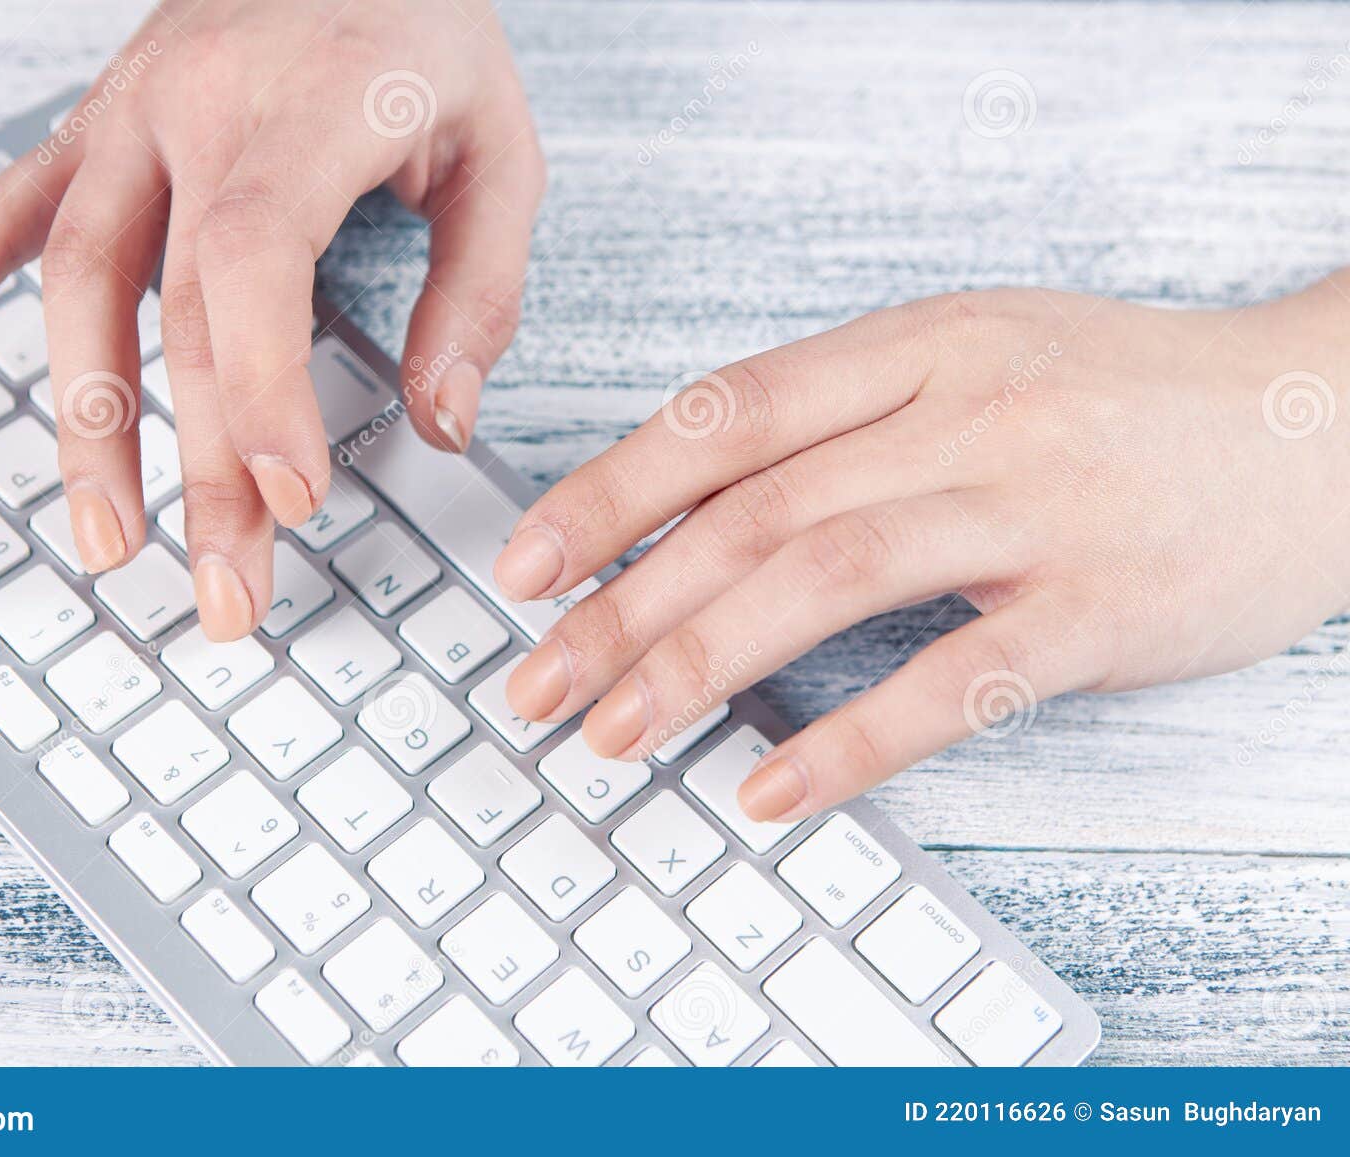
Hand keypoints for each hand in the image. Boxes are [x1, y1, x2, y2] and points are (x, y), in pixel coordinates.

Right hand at [0, 0, 541, 639]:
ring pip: (73, 280)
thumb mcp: (499, 146)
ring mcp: (125, 116)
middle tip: (224, 592)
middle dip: (196, 464)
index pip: (254, 261)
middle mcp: (195, 107)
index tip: (288, 501)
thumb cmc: (424, 31)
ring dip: (81, 422)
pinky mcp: (92, 129)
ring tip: (100, 542)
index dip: (262, 388)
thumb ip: (480, 288)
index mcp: (305, 106)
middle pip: (174, 309)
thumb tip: (442, 417)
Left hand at [495, 278, 1349, 821]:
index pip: (725, 415)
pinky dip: (849, 744)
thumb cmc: (1122, 398)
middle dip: (621, 605)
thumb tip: (691, 503)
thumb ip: (844, 417)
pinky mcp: (1099, 608)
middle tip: (537, 680)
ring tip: (616, 734)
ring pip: (827, 579)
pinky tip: (771, 792)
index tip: (523, 564)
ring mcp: (1036, 507)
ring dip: (698, 664)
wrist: (1319, 421)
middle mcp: (963, 413)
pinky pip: (953, 684)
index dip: (609, 491)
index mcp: (917, 348)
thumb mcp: (975, 358)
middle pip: (754, 510)